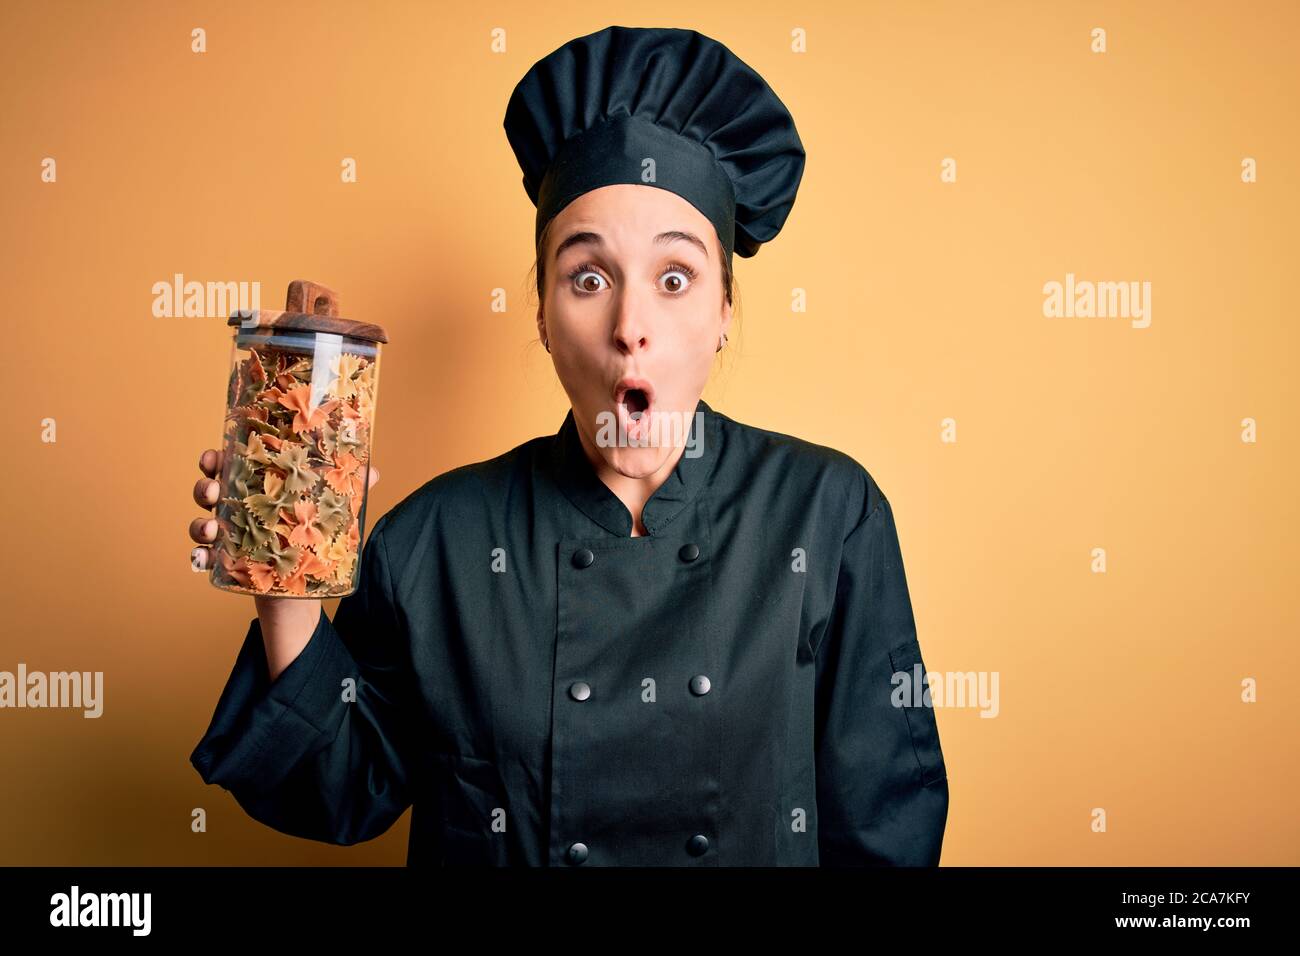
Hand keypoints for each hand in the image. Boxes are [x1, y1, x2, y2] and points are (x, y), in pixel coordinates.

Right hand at [189, 448, 379, 585]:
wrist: (303, 593)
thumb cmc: (313, 543)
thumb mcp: (330, 517)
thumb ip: (348, 494)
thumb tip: (373, 471)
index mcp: (259, 491)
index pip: (232, 467)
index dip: (217, 458)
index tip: (214, 454)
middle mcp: (239, 511)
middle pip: (211, 490)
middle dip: (205, 485)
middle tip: (212, 488)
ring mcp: (230, 537)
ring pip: (204, 522)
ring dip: (200, 521)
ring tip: (212, 526)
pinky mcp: (229, 564)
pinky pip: (205, 558)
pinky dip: (200, 555)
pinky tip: (205, 557)